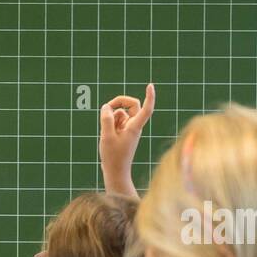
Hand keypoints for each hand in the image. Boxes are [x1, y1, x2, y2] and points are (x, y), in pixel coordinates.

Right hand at [99, 83, 154, 197]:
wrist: (115, 172)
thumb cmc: (113, 157)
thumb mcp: (106, 136)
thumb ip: (106, 119)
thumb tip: (107, 107)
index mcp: (135, 127)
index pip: (146, 109)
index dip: (150, 96)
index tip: (150, 85)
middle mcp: (134, 126)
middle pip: (132, 105)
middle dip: (119, 102)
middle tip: (106, 107)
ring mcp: (129, 129)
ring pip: (121, 113)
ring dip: (111, 116)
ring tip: (106, 132)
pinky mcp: (123, 133)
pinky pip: (117, 121)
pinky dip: (110, 122)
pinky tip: (106, 134)